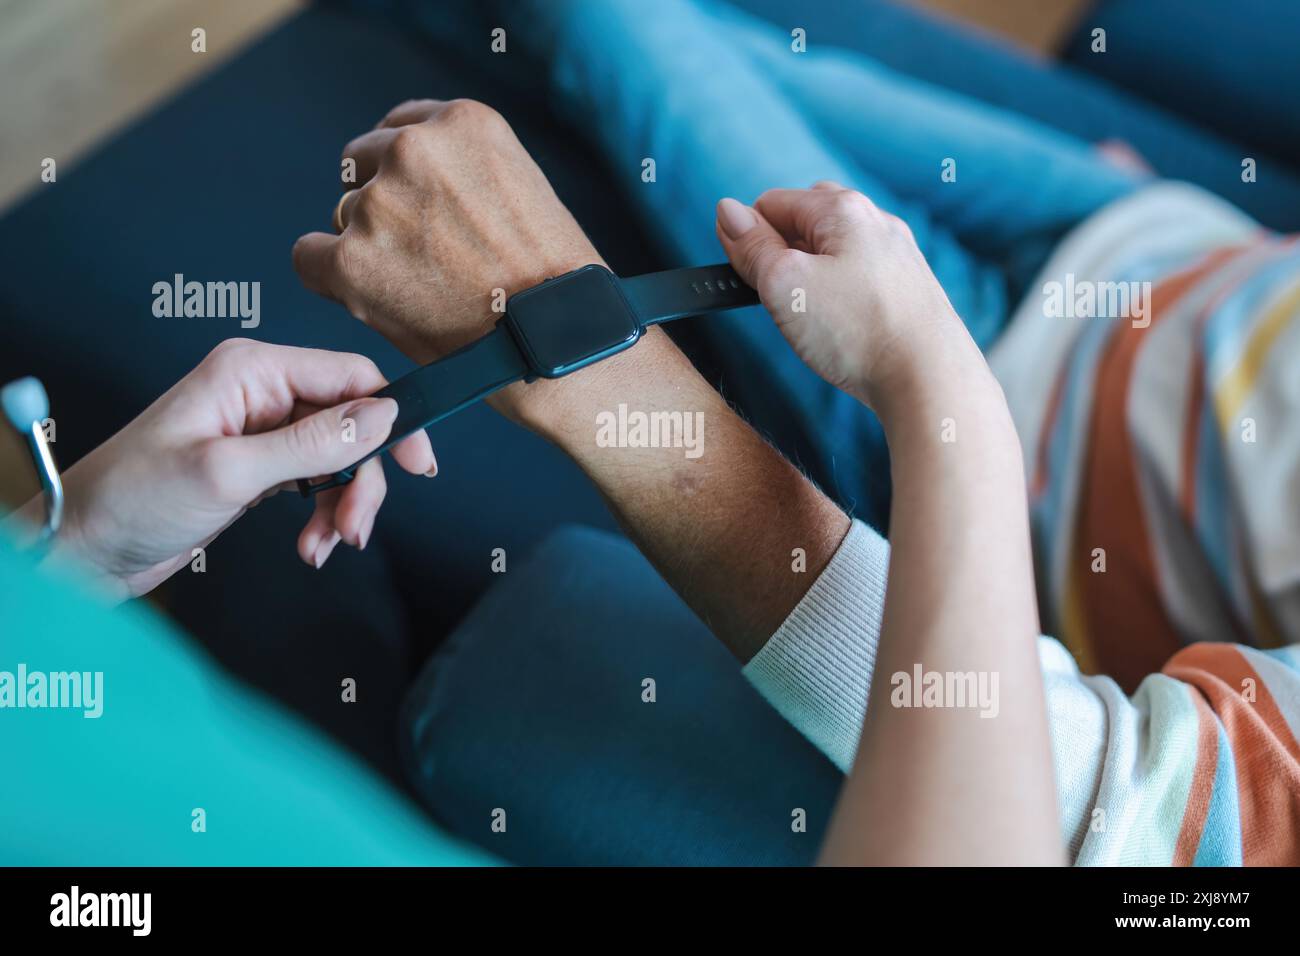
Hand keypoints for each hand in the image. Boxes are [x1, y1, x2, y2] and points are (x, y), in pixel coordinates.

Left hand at [27, 339, 436, 600]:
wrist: (80, 551)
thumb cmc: (130, 500)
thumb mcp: (228, 471)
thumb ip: (312, 442)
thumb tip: (384, 416)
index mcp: (250, 371)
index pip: (349, 376)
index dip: (392, 418)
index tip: (418, 463)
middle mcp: (259, 393)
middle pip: (351, 423)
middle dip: (362, 478)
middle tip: (357, 526)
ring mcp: (260, 432)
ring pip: (339, 458)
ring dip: (343, 505)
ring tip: (328, 543)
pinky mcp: (258, 468)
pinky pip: (316, 483)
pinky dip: (323, 516)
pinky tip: (312, 544)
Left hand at [292, 98, 601, 424]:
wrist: (559, 344)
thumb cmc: (554, 283)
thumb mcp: (521, 188)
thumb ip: (463, 171)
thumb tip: (413, 190)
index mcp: (463, 123)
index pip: (400, 130)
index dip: (407, 176)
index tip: (423, 209)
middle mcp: (415, 151)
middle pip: (363, 166)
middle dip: (384, 207)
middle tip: (422, 256)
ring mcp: (380, 205)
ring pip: (343, 215)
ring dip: (369, 247)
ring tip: (422, 289)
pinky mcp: (353, 261)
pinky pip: (308, 256)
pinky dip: (331, 278)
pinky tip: (371, 300)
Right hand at [715, 183, 978, 412]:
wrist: (930, 380)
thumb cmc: (858, 332)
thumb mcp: (785, 285)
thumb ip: (752, 247)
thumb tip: (726, 210)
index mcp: (843, 209)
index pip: (771, 204)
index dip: (749, 239)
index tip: (748, 279)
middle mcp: (877, 222)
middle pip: (806, 221)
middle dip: (783, 254)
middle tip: (782, 300)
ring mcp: (898, 255)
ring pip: (835, 251)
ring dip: (811, 278)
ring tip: (814, 321)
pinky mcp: (910, 289)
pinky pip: (860, 276)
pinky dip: (840, 297)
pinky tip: (845, 329)